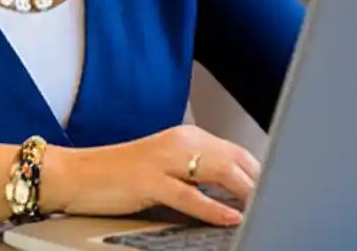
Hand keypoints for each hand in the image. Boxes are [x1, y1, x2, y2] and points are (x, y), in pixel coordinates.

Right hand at [38, 125, 260, 226]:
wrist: (75, 174)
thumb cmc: (119, 177)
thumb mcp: (165, 170)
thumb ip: (196, 176)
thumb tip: (231, 194)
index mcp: (186, 138)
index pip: (236, 152)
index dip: (260, 171)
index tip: (280, 188)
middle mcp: (179, 142)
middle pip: (234, 158)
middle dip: (261, 180)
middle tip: (281, 199)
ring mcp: (164, 160)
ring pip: (218, 171)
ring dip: (246, 191)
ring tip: (266, 206)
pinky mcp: (149, 180)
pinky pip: (189, 195)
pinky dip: (214, 207)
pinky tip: (231, 217)